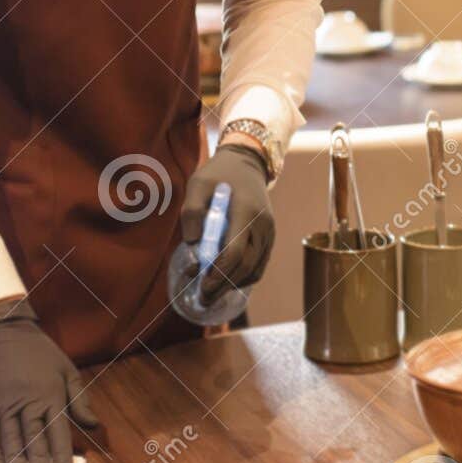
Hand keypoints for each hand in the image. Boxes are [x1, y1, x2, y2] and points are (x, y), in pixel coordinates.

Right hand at [0, 300, 98, 462]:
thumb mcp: (66, 370)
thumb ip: (79, 400)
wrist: (2, 331)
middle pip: (32, 440)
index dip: (61, 456)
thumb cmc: (39, 352)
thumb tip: (94, 425)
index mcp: (49, 394)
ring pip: (10, 441)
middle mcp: (26, 402)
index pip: (56, 432)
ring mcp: (3, 405)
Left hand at [181, 143, 273, 304]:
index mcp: (246, 211)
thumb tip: (193, 244)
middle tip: (203, 299)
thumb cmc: (218, 174)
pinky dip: (244, 278)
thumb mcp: (198, 183)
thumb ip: (192, 211)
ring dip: (233, 285)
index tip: (201, 284)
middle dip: (223, 286)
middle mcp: (263, 225)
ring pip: (254, 269)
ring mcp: (269, 232)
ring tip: (211, 293)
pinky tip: (226, 281)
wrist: (247, 163)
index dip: (218, 273)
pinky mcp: (269, 237)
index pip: (235, 252)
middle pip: (246, 266)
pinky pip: (259, 265)